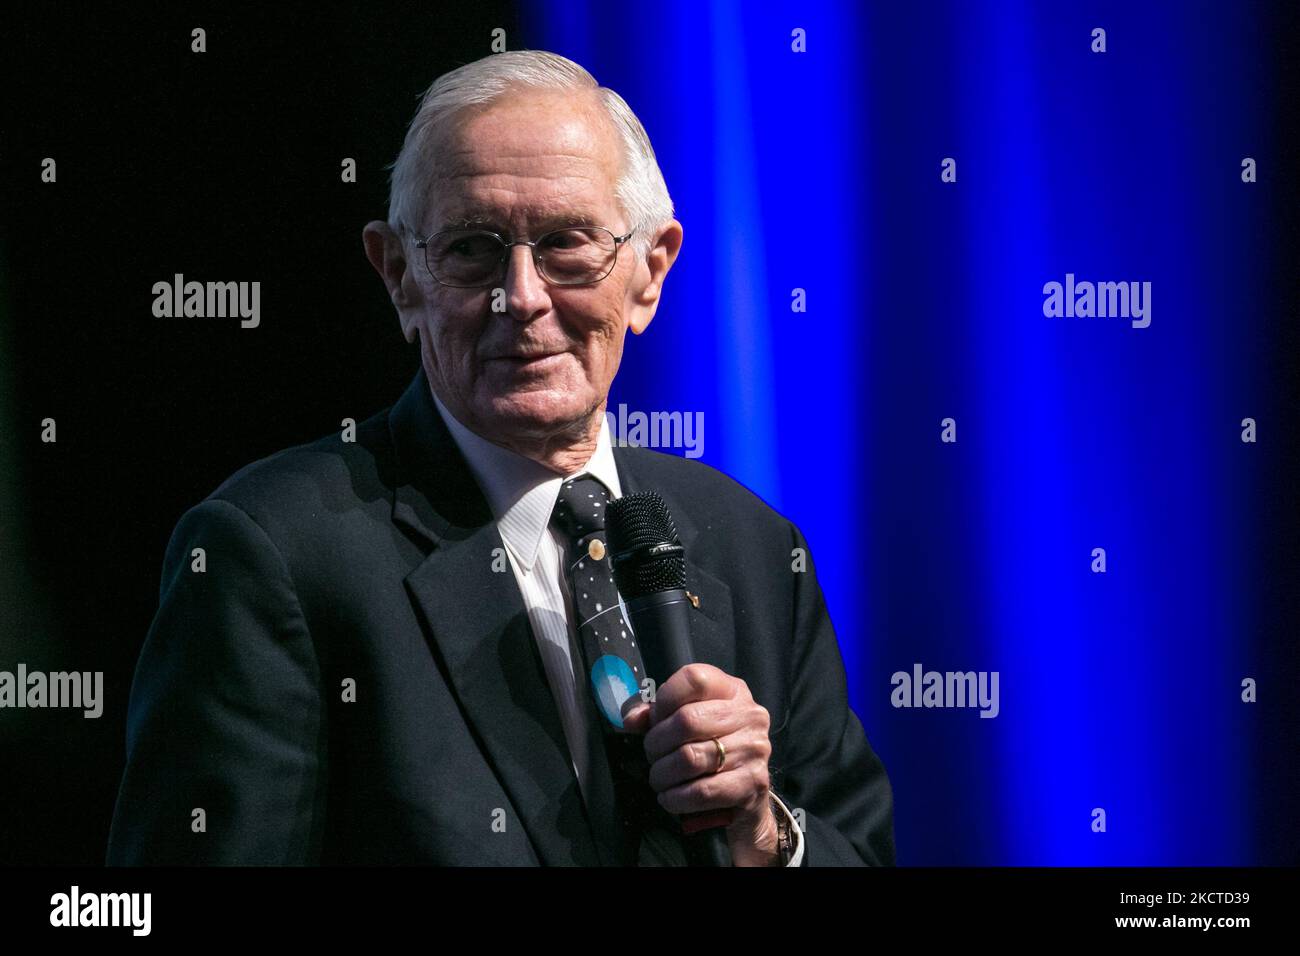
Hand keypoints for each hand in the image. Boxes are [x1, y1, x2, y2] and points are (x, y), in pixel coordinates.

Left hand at [622, 663, 779, 865]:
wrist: (744, 799)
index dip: (664, 699)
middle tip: (651, 755)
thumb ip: (655, 714)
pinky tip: (669, 797)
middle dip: (657, 743)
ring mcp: (755, 749)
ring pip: (690, 758)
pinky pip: (702, 792)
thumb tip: (631, 719)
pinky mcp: (753, 783)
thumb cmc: (709, 751)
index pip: (694, 679)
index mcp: (732, 691)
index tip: (654, 720)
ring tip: (658, 778)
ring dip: (662, 773)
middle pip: (687, 720)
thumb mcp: (685, 723)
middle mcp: (750, 715)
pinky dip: (676, 798)